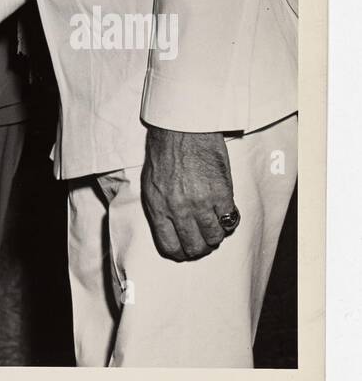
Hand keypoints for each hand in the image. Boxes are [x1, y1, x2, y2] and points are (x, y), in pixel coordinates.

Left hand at [141, 126, 236, 260]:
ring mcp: (200, 202)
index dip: (181, 252)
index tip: (186, 249)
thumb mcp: (150, 183)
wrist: (181, 127)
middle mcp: (178, 209)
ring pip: (215, 238)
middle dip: (201, 247)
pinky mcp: (221, 193)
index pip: (170, 246)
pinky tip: (225, 211)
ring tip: (215, 224)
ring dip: (216, 234)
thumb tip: (171, 231)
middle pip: (194, 247)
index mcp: (157, 206)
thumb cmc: (164, 152)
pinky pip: (230, 220)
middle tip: (205, 238)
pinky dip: (229, 220)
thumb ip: (160, 209)